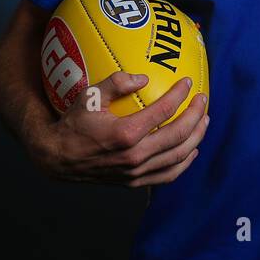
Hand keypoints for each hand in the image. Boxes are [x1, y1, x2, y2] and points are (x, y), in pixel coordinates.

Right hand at [26, 71, 208, 187]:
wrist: (56, 158)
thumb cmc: (73, 123)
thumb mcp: (89, 96)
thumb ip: (116, 82)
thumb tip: (144, 77)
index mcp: (125, 133)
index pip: (164, 110)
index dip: (180, 94)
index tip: (188, 82)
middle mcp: (134, 156)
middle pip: (179, 135)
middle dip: (196, 115)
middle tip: (203, 100)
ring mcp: (136, 173)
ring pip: (178, 157)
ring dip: (196, 137)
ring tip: (204, 121)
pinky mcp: (134, 182)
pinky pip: (168, 175)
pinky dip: (184, 162)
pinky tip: (191, 149)